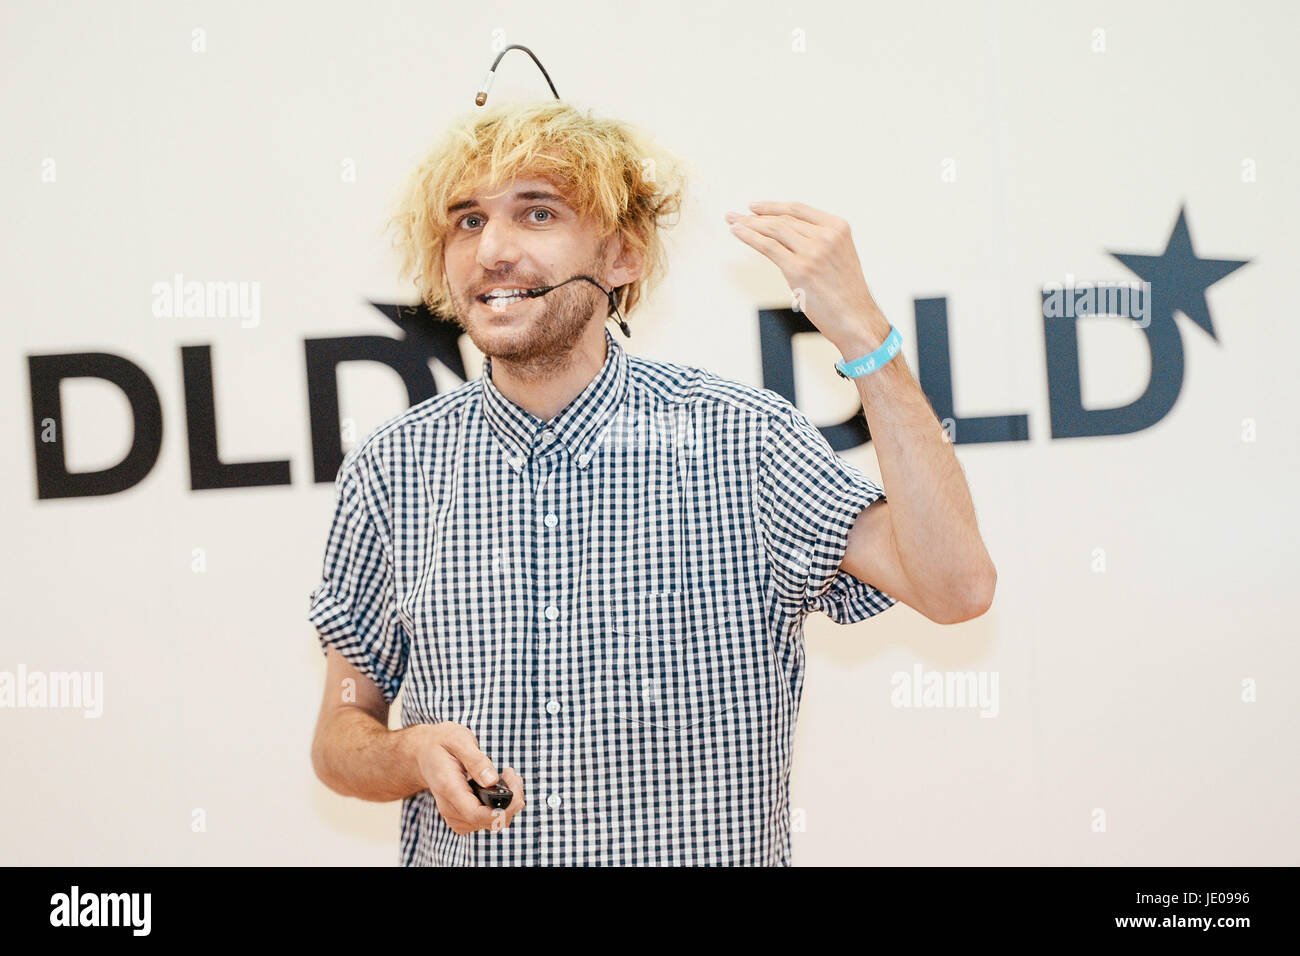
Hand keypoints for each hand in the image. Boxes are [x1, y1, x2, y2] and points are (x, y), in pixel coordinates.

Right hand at [411, 721, 525, 835]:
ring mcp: (455, 814)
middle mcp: (450, 808)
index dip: (502, 810)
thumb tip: (492, 781)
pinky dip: (499, 807)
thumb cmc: (441, 743)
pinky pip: (485, 820)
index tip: (515, 790)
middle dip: (510, 802)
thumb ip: (475, 760)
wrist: (423, 752)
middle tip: (510, 773)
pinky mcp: (461, 815)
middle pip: (488, 822)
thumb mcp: (458, 740)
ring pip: (490, 823)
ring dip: (507, 803)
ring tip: (507, 776)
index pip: (477, 814)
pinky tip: (499, 787)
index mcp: (448, 788)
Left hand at [725, 201, 889, 354]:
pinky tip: (737, 232)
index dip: (773, 207)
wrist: (855, 318)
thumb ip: (818, 241)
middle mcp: (825, 236)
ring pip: (773, 230)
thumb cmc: (846, 293)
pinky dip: (749, 237)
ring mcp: (812, 252)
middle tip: (736, 215)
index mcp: (837, 228)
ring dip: (749, 224)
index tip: (755, 207)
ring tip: (732, 222)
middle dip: (755, 216)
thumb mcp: (839, 256)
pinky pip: (768, 246)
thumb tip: (786, 235)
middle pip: (783, 219)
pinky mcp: (798, 269)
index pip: (798, 210)